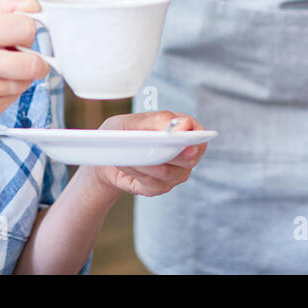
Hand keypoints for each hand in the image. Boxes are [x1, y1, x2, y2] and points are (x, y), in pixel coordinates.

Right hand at [0, 0, 50, 145]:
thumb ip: (3, 13)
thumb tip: (31, 5)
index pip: (24, 26)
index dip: (28, 31)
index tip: (21, 36)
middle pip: (33, 61)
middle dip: (33, 60)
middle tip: (20, 58)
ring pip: (28, 80)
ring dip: (23, 78)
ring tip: (3, 74)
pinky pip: (19, 95)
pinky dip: (13, 92)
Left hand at [91, 111, 207, 196]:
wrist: (109, 154)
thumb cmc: (124, 133)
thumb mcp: (133, 121)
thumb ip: (156, 121)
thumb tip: (181, 124)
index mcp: (184, 129)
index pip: (198, 134)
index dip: (191, 136)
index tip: (177, 135)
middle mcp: (185, 153)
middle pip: (188, 158)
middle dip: (169, 152)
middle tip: (152, 147)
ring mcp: (175, 173)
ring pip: (167, 172)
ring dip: (145, 162)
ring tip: (130, 152)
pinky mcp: (160, 187)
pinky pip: (151, 182)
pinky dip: (136, 172)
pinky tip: (127, 164)